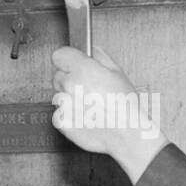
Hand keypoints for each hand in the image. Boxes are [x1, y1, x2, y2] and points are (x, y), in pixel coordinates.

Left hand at [50, 45, 168, 181]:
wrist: (126, 134)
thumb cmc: (125, 106)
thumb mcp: (119, 74)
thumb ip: (102, 58)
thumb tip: (94, 51)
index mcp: (83, 69)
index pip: (59, 55)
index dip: (67, 60)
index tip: (72, 64)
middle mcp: (70, 85)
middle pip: (58, 76)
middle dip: (70, 79)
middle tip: (88, 89)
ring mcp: (63, 104)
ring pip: (59, 95)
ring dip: (69, 98)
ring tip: (89, 105)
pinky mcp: (61, 121)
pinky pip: (59, 113)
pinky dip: (68, 115)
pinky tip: (85, 116)